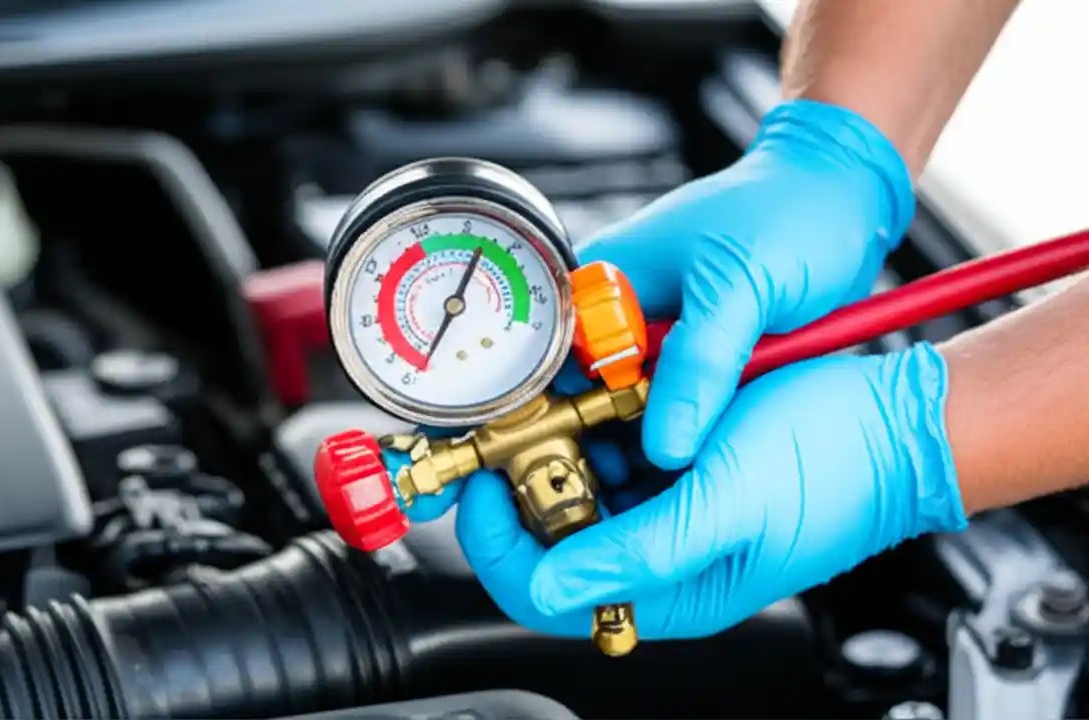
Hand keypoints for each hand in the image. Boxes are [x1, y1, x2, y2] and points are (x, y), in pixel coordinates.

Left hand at [453, 343, 966, 638]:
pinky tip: (597, 401)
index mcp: (673, 589)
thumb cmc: (836, 464)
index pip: (549, 592)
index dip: (499, 543)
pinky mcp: (683, 472)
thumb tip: (546, 590)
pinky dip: (598, 430)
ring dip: (559, 452)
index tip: (482, 480)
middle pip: (555, 540)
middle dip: (525, 489)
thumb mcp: (725, 506)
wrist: (900, 416)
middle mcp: (665, 557)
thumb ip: (634, 552)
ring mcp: (672, 512)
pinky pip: (616, 457)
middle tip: (513, 433)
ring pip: (581, 493)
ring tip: (552, 409)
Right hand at [580, 98, 915, 468]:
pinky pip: (681, 403)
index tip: (590, 465)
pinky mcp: (697, 351)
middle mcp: (622, 309)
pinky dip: (692, 427)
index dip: (564, 418)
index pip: (554, 365)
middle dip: (610, 442)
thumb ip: (698, 365)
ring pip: (637, 408)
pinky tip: (705, 448)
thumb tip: (663, 443)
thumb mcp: (738, 289)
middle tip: (634, 482)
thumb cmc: (786, 211)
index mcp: (603, 280)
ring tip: (674, 474)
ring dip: (655, 440)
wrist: (843, 193)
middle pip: (590, 396)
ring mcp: (660, 332)